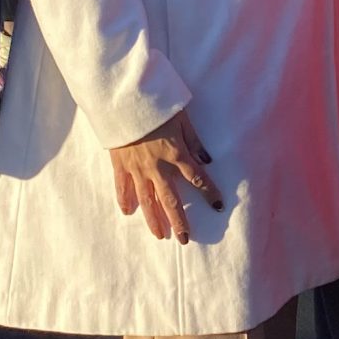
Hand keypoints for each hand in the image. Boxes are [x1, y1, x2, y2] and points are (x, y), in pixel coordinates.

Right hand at [110, 110, 221, 242]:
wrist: (123, 99)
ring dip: (154, 219)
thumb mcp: (182, 118)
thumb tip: (207, 160)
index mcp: (176, 154)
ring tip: (160, 235)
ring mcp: (137, 168)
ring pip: (147, 199)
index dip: (209, 193)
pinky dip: (124, 200)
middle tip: (185, 239)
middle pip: (171, 199)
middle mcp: (157, 166)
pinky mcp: (120, 164)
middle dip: (180, 221)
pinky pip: (121, 186)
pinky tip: (127, 212)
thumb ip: (194, 141)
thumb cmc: (155, 105)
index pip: (197, 179)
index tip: (218, 206)